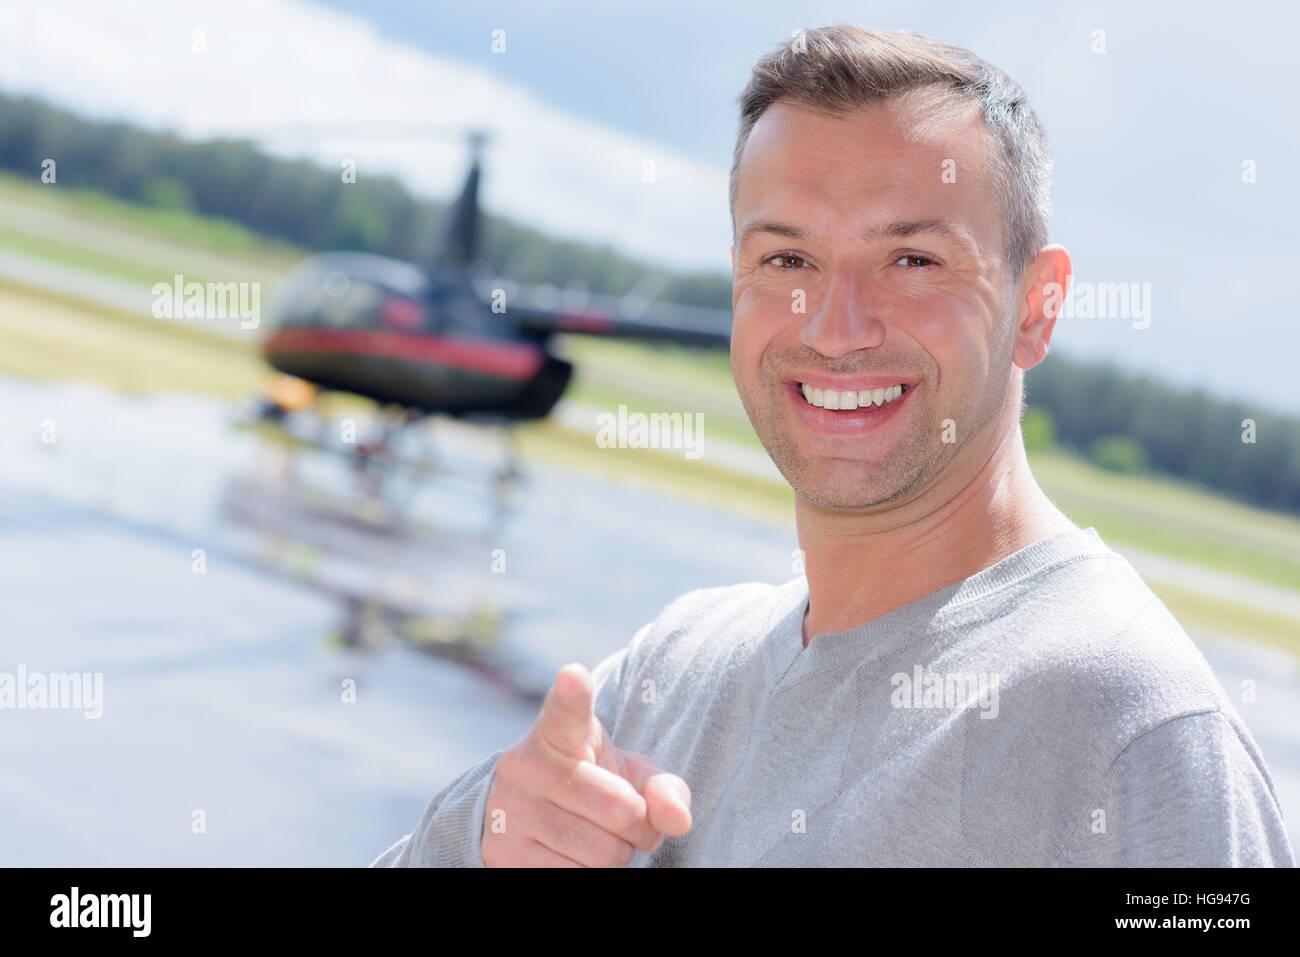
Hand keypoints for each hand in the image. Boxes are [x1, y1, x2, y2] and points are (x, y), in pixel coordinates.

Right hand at [480, 662, 691, 866]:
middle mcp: (526, 765)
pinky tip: (575, 858)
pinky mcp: (502, 853)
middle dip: (639, 827)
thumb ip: (662, 787)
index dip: (573, 694)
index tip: (574, 676)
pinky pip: (575, 880)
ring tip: (599, 838)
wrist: (523, 814)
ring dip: (617, 857)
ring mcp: (509, 810)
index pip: (566, 711)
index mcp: (559, 732)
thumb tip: (678, 819)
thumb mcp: (629, 773)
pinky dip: (591, 877)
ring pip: (601, 855)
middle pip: (619, 810)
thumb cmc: (592, 784)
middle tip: (629, 822)